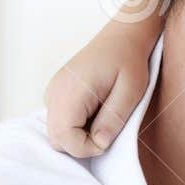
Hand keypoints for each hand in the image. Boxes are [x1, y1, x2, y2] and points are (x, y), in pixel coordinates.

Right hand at [43, 29, 149, 157]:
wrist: (122, 36)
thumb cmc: (129, 61)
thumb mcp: (131, 91)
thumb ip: (113, 119)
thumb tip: (99, 144)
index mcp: (70, 91)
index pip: (64, 137)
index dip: (87, 148)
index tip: (108, 139)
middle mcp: (55, 92)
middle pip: (57, 138)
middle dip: (82, 144)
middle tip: (108, 130)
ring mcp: (53, 92)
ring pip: (57, 132)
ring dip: (79, 135)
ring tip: (103, 118)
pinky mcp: (57, 93)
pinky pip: (60, 120)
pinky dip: (76, 125)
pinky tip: (96, 112)